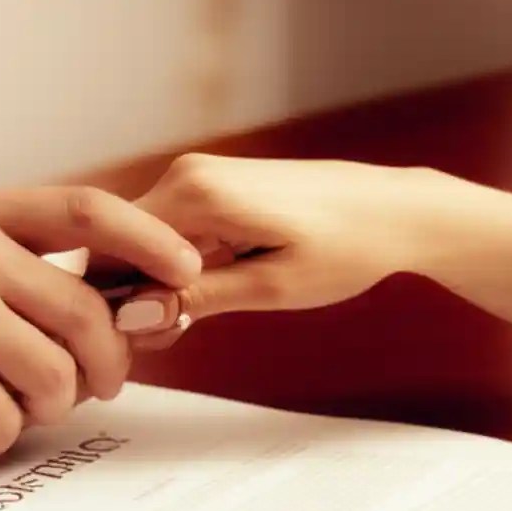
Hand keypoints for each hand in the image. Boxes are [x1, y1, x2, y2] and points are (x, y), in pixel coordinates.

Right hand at [0, 187, 200, 455]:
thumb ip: (18, 262)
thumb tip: (114, 307)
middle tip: (100, 385)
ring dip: (48, 405)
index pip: (87, 209)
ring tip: (12, 405)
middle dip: (109, 362)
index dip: (150, 239)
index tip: (187, 269)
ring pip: (56, 372)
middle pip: (88, 312)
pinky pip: (8, 416)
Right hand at [117, 154, 491, 346]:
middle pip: (126, 243)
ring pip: (148, 240)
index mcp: (196, 193)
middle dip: (138, 293)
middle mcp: (188, 173)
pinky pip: (173, 230)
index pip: (114, 249)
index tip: (149, 338)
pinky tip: (211, 293)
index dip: (119, 300)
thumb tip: (133, 314)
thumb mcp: (272, 287)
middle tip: (174, 336)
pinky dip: (179, 266)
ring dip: (160, 283)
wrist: (397, 211)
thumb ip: (197, 299)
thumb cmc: (347, 248)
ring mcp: (200, 174)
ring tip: (195, 320)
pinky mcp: (216, 183)